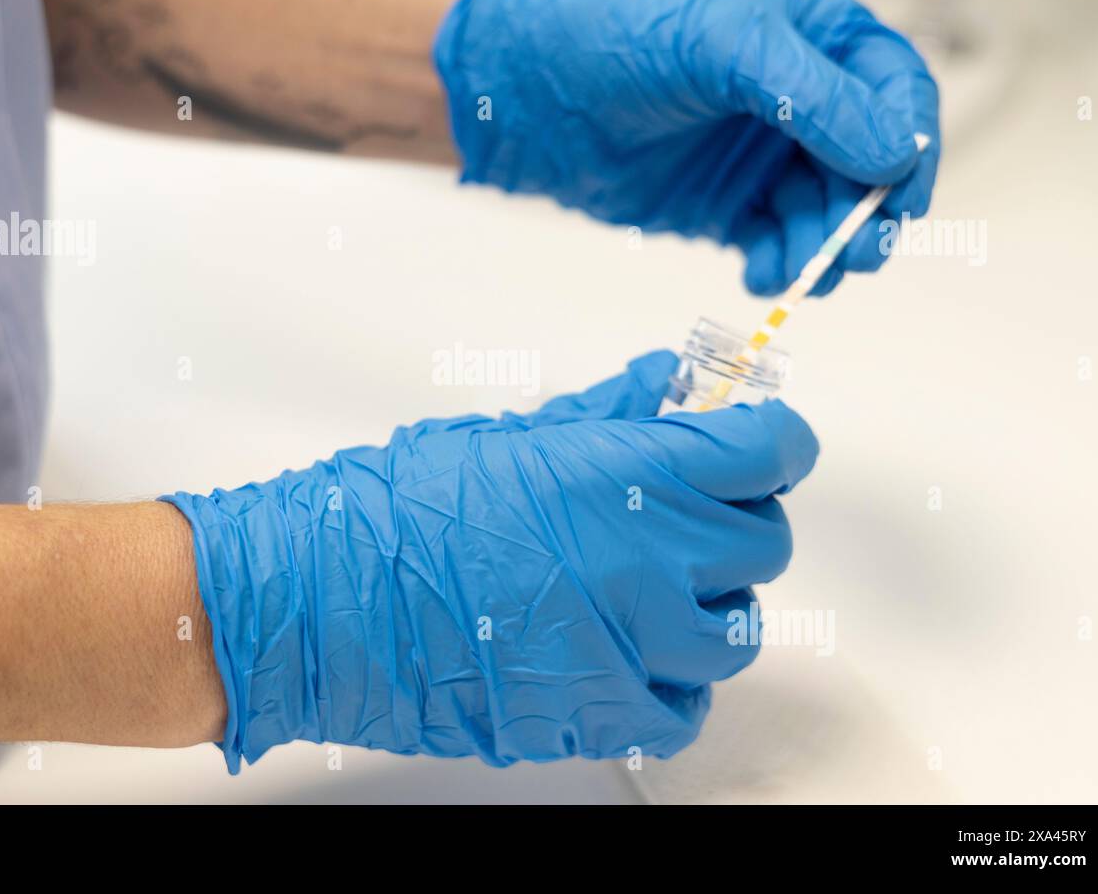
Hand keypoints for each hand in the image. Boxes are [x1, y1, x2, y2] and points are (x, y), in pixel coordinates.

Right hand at [164, 352, 817, 769]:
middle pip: (765, 540)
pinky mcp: (602, 714)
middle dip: (735, 516)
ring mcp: (634, 648)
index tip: (755, 441)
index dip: (770, 440)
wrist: (326, 602)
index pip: (772, 449)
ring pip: (738, 629)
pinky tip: (633, 652)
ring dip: (709, 602)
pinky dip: (676, 681)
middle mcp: (652, 563)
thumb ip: (609, 412)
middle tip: (683, 512)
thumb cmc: (399, 512)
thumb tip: (667, 383)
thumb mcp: (512, 437)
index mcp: (634, 475)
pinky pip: (688, 706)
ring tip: (650, 588)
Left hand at [434, 0, 939, 295]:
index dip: (909, 147)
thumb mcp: (725, 48)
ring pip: (828, 215)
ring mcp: (766, 157)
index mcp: (816, 39)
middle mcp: (801, 99)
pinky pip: (778, 245)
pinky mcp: (730, 206)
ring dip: (823, 250)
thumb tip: (894, 153)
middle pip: (872, 166)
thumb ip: (813, 97)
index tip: (898, 198)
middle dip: (868, 215)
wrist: (532, 97)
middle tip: (855, 255)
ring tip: (796, 273)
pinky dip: (780, 267)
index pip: (897, 92)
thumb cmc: (617, 41)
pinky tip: (760, 275)